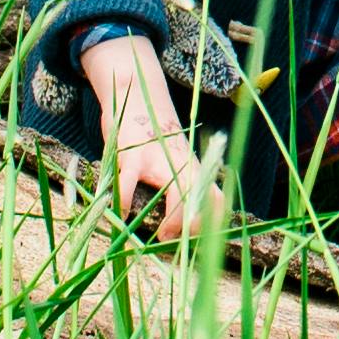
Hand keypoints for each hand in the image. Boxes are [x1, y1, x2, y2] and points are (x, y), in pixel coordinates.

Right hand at [81, 31, 200, 236]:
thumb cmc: (154, 139)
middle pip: (203, 199)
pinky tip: (121, 214)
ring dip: (174, 221)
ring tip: (161, 237)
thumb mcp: (173, 160)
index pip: (217, 199)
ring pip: (178, 193)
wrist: (137, 95)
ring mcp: (158, 158)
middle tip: (180, 243)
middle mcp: (182, 164)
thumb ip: (179, 184)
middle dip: (196, 227)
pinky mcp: (131, 154)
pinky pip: (129, 183)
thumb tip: (180, 225)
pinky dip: (125, 202)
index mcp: (193, 168)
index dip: (213, 223)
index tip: (200, 242)